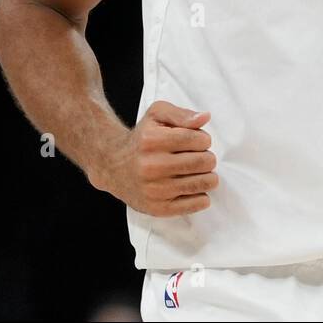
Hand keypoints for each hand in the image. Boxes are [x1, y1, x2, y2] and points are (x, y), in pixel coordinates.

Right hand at [85, 100, 217, 216]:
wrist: (114, 166)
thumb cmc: (142, 139)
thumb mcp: (156, 115)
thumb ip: (181, 114)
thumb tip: (204, 118)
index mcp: (152, 140)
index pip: (198, 139)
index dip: (204, 139)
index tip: (197, 142)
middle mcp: (151, 166)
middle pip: (204, 162)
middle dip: (207, 157)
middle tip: (198, 157)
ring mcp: (154, 190)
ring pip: (204, 183)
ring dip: (207, 176)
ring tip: (196, 172)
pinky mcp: (158, 208)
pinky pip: (197, 204)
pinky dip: (201, 195)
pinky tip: (192, 187)